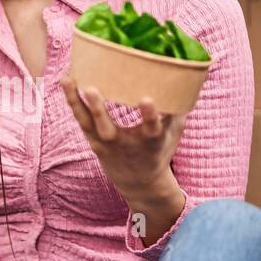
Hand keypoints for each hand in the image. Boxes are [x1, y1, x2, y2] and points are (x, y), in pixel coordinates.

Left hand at [60, 75, 185, 206]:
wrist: (140, 184)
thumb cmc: (159, 150)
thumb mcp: (174, 133)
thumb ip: (180, 107)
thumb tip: (192, 75)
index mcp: (149, 142)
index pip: (151, 129)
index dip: (149, 115)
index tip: (147, 100)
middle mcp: (124, 144)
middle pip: (107, 128)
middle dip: (99, 110)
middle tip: (92, 90)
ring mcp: (105, 143)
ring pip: (87, 123)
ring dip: (77, 101)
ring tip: (68, 79)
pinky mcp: (93, 140)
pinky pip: (81, 120)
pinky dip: (73, 101)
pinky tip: (67, 81)